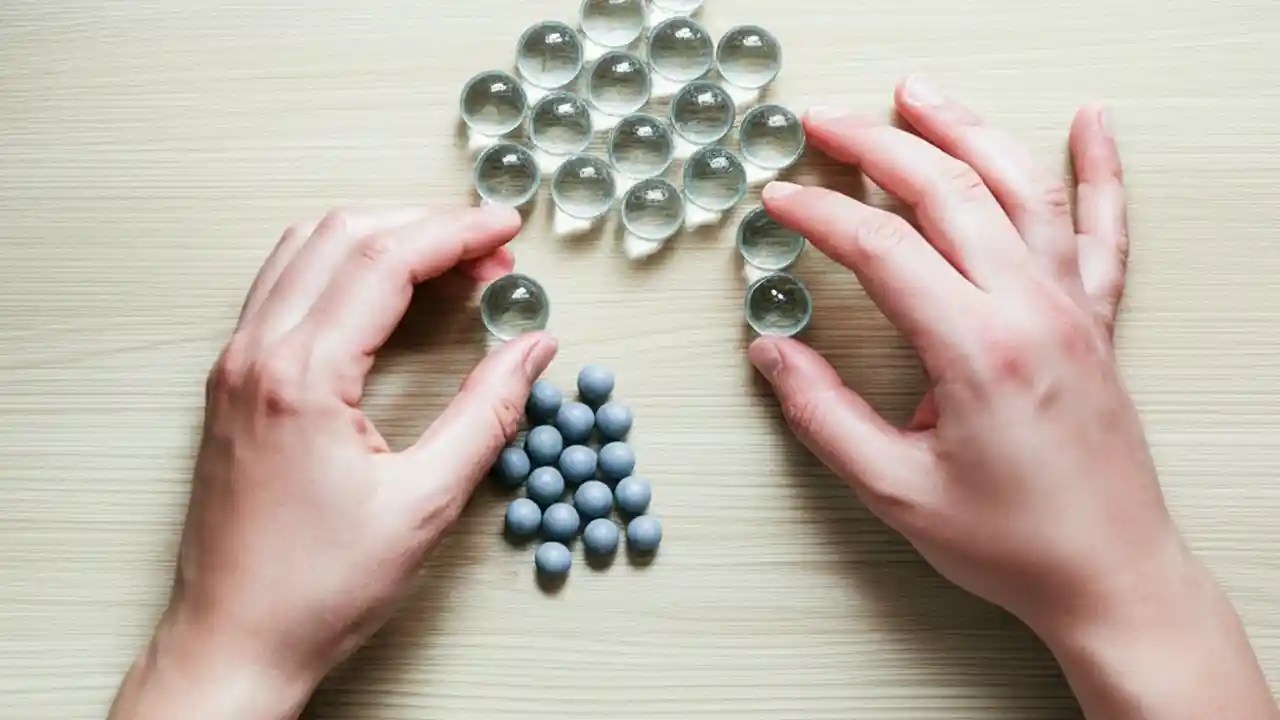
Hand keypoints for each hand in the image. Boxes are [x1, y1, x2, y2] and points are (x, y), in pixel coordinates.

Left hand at [110, 206, 557, 719]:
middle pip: (342, 235)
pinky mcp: (232, 383)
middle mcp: (255, 356)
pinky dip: (340, 263)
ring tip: (446, 257)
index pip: (385, 260)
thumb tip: (532, 349)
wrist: (234, 641)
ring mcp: (235, 365)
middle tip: (490, 247)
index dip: (455, 232)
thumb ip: (488, 413)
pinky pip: (283, 285)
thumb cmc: (315, 588)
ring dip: (380, 235)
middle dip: (425, 224)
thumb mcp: (424, 503)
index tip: (506, 229)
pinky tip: (382, 287)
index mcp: (301, 378)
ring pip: (305, 249)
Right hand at [751, 77, 1275, 718]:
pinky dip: (1099, 169)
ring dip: (964, 129)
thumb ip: (823, 416)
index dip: (819, 213)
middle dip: (876, 144)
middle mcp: (1032, 310)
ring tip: (918, 94)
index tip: (777, 197)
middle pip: (948, 191)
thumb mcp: (896, 491)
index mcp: (977, 350)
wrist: (1111, 576)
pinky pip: (1103, 227)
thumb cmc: (1012, 544)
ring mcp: (1072, 308)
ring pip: (1019, 186)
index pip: (883, 247)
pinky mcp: (1096, 321)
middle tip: (822, 120)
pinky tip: (1091, 124)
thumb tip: (771, 352)